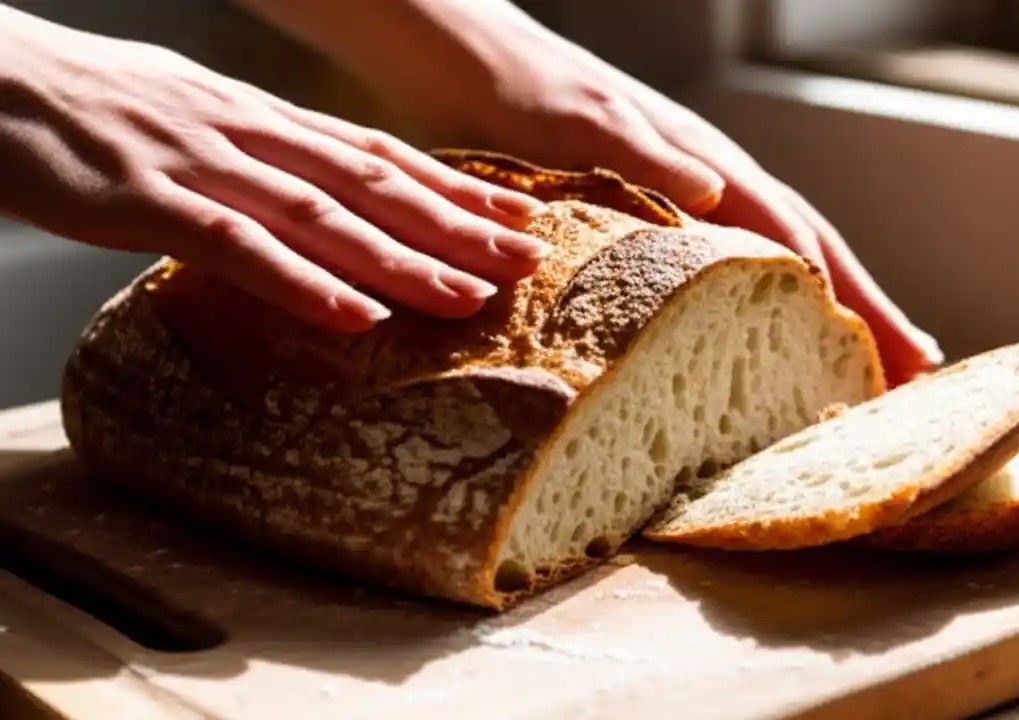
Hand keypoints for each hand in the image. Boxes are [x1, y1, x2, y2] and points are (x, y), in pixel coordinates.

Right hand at [0, 7, 549, 332]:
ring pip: (320, 216)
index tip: (522, 218)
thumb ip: (257, 160)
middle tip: (529, 261)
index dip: (456, 188)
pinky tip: (355, 318)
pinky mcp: (141, 200)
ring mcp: (198, 164)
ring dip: (400, 260)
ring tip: (469, 298)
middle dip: (456, 225)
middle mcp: (248, 135)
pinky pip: (232, 246)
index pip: (378, 155)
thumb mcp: (191, 124)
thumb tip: (316, 200)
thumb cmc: (86, 109)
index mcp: (261, 120)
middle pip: (372, 185)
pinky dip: (299, 282)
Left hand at [432, 6, 943, 384]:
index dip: (853, 302)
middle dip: (865, 313)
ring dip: (825, 311)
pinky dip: (761, 302)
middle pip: (809, 254)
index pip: (799, 243)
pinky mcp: (651, 211)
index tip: (903, 361)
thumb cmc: (517, 90)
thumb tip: (718, 193)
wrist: (464, 58)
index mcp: (704, 166)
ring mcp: (685, 197)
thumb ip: (646, 155)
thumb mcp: (578, 122)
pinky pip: (724, 265)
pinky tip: (764, 330)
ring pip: (775, 259)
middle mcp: (709, 184)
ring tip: (866, 363)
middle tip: (920, 375)